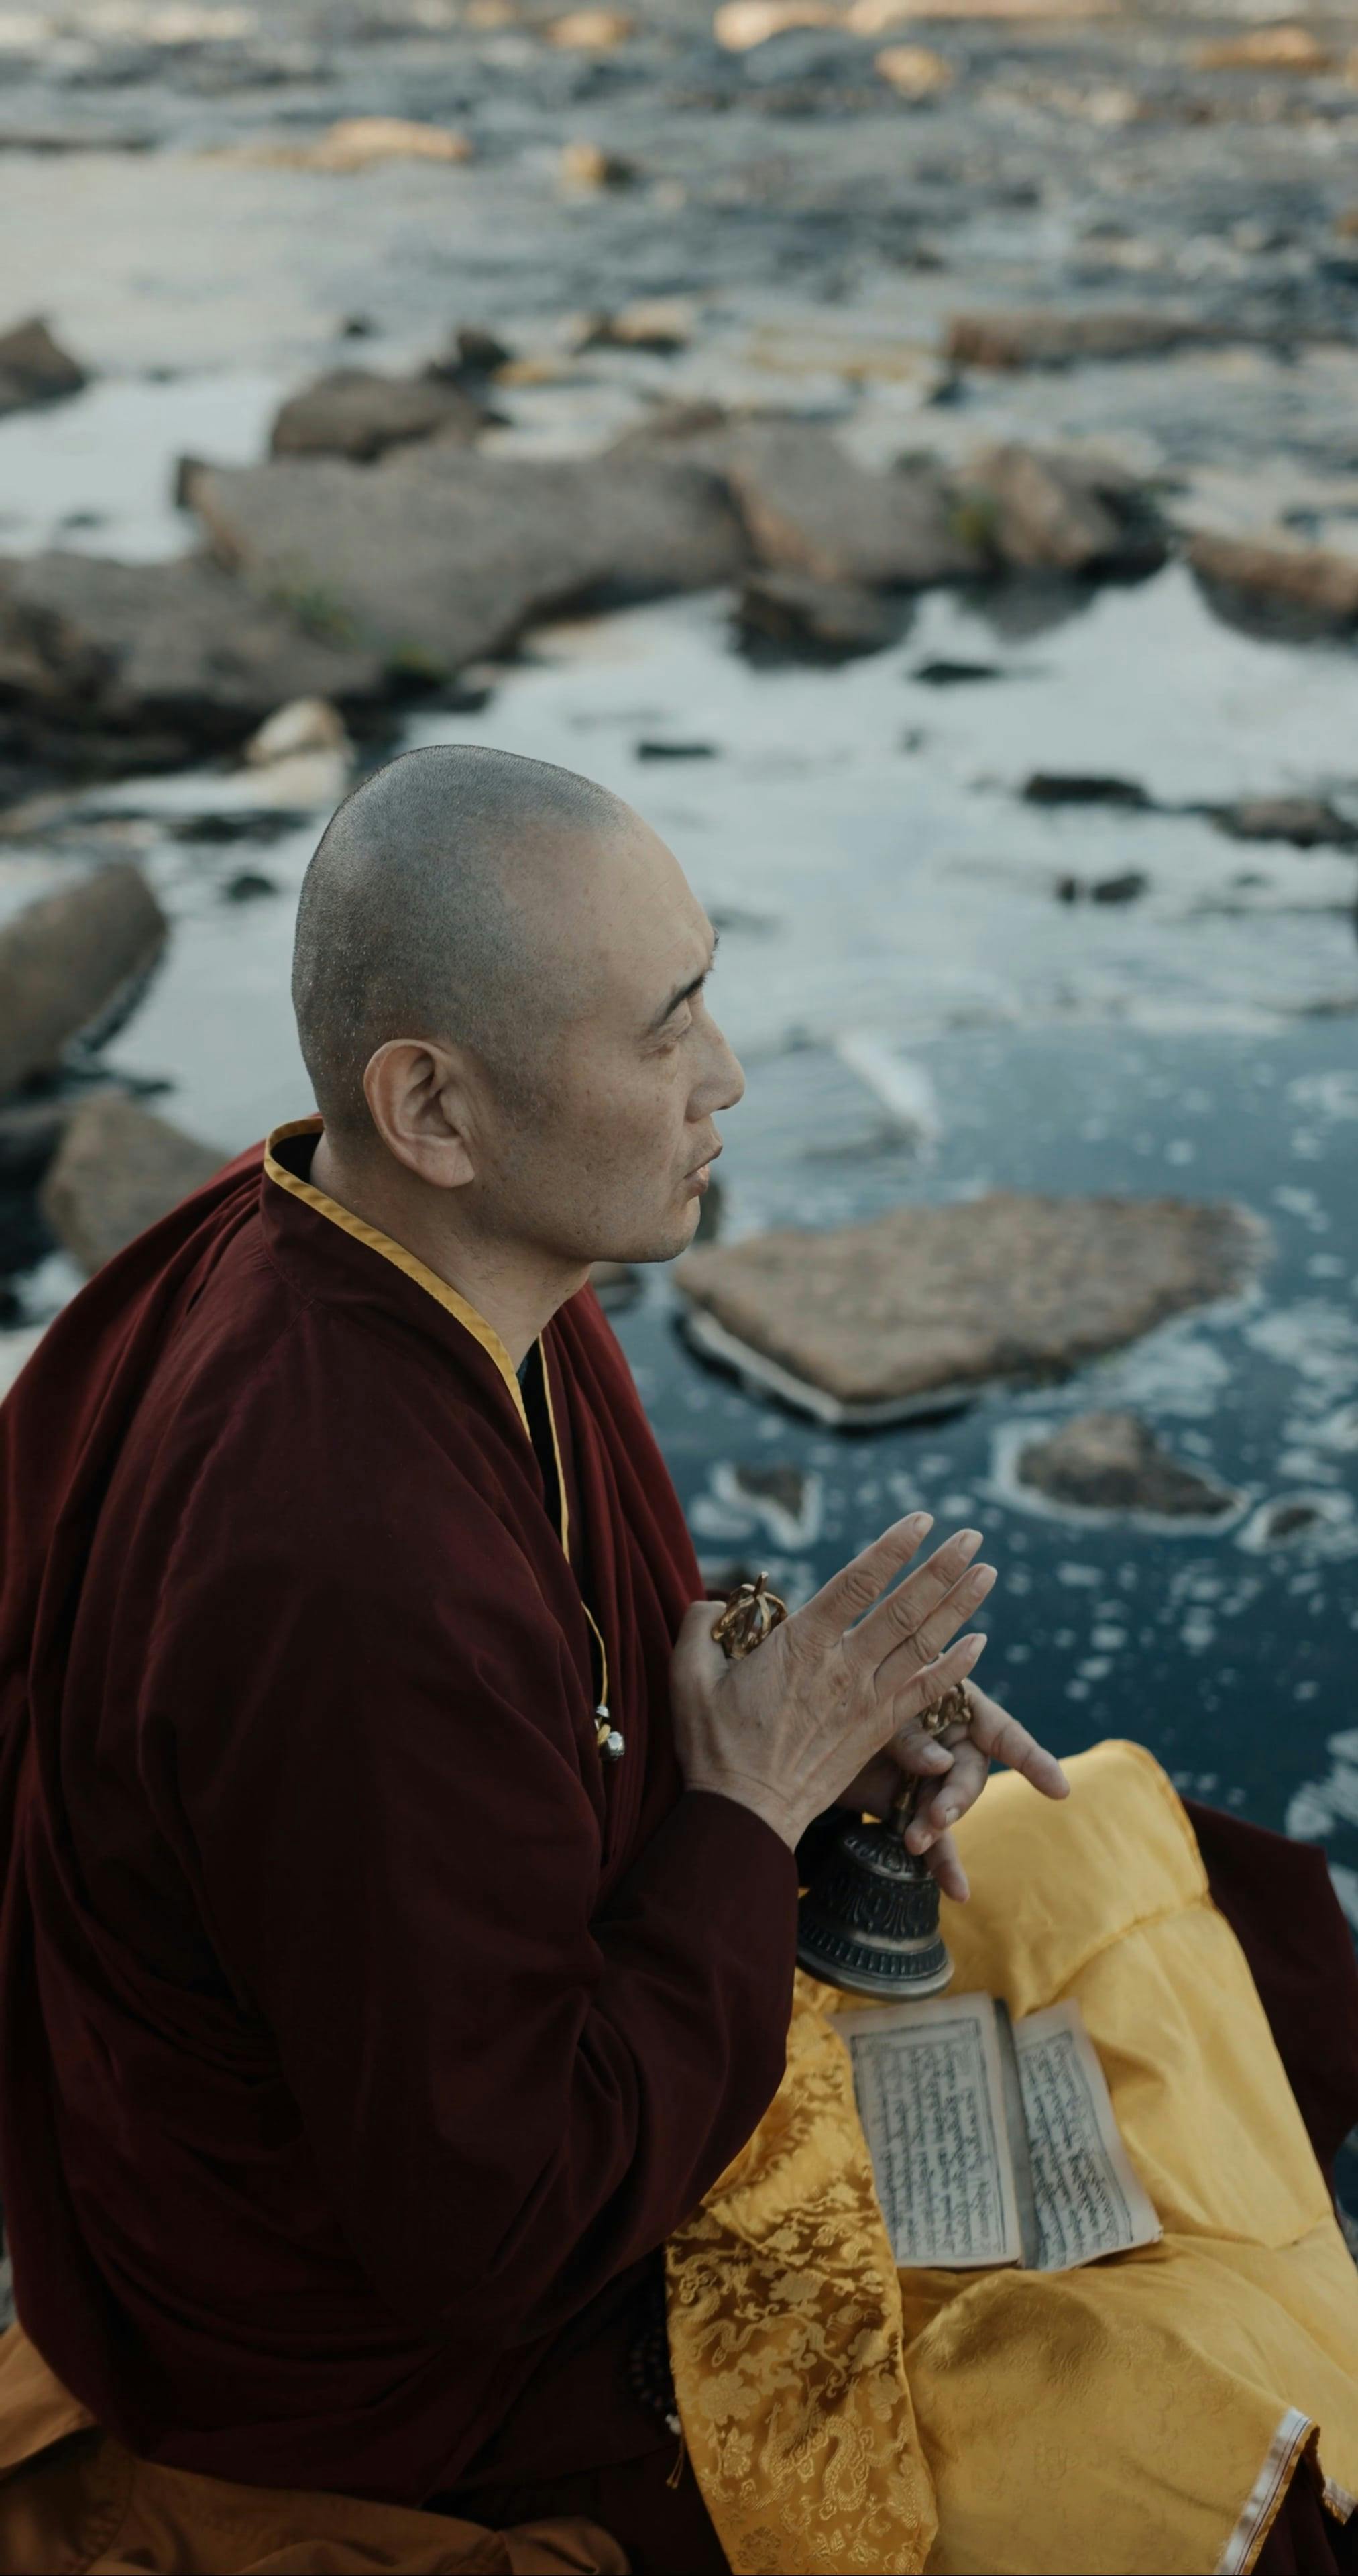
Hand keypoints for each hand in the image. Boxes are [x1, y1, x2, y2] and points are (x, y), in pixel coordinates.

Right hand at [668, 1515, 998, 1851]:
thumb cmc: (714, 1745)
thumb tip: (711, 1602)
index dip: (892, 1548)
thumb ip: (698, 1629)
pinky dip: (956, 1668)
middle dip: (941, 1568)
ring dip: (959, 1606)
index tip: (921, 1520)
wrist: (746, 1813)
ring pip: (924, 1645)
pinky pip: (925, 1694)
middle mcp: (843, 1668)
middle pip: (903, 1608)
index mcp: (800, 1645)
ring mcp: (865, 1701)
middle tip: (972, 1535)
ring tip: (988, 1572)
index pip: (856, 1583)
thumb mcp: (688, 1677)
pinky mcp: (877, 1732)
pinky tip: (980, 1644)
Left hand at [836, 1681, 1068, 1902]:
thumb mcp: (877, 1702)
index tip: (1058, 1789)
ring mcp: (927, 1778)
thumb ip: (908, 1730)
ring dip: (938, 1827)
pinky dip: (940, 1863)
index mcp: (952, 1702)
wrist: (797, 1723)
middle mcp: (948, 1741)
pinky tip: (956, 1891)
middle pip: (970, 1774)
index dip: (1031, 1759)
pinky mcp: (906, 1807)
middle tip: (937, 1816)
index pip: (1002, 1732)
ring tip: (917, 1842)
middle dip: (957, 1796)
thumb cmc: (844, 1692)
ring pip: (948, 1808)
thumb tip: (939, 1765)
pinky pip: (931, 1839)